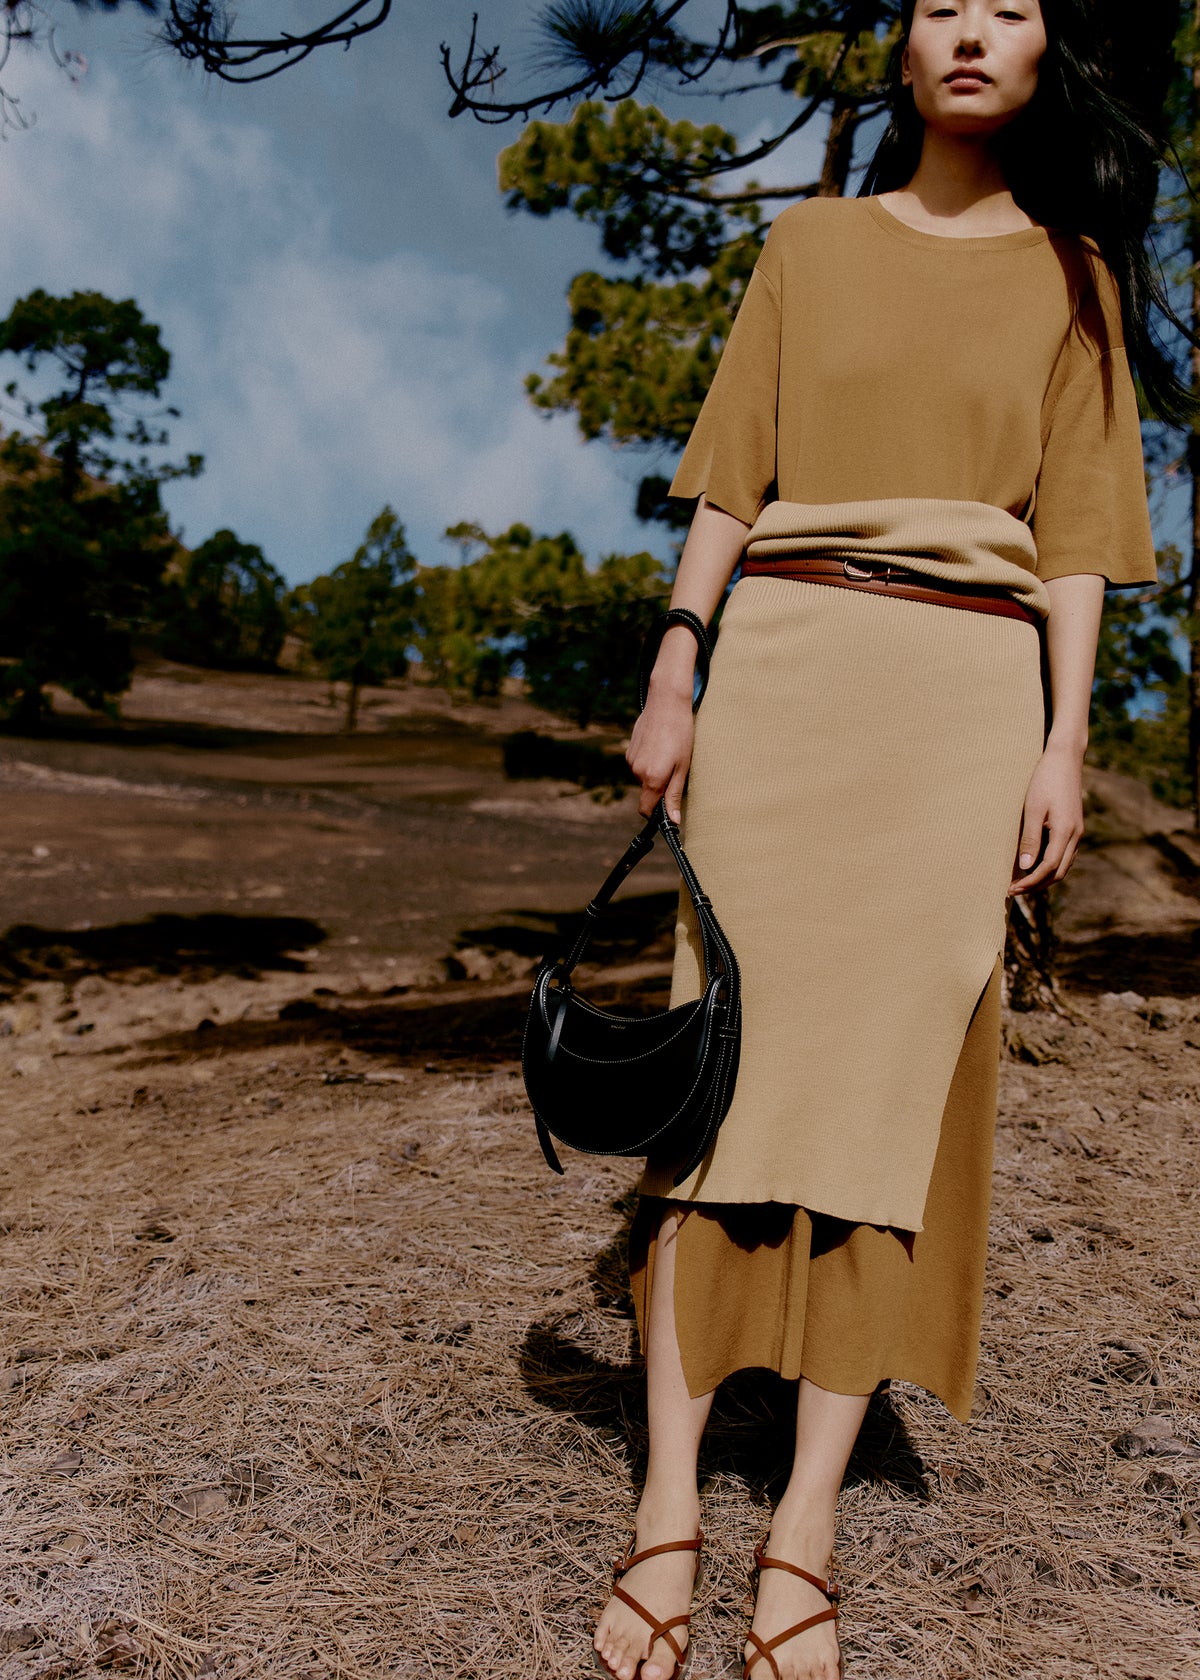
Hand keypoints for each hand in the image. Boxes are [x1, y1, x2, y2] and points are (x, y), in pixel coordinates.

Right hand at [626, 687, 694, 820]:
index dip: (656, 815)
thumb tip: (672, 820)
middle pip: (647, 793)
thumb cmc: (680, 733)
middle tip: (676, 771)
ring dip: (655, 774)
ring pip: (643, 779)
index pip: (646, 810)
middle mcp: (637, 772)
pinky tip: (660, 747)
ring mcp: (631, 760)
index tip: (667, 811)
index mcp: (652, 778)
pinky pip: (639, 765)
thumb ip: (674, 794)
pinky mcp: (629, 750)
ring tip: (669, 754)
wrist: (666, 702)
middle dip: (660, 790)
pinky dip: (649, 763)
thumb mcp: (683, 766)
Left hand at [1008, 742, 1084, 895]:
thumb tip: (1025, 866)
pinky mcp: (1074, 827)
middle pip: (1059, 872)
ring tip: (1021, 883)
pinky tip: (1033, 866)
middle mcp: (1075, 835)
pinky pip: (1064, 854)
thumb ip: (1030, 838)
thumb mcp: (1033, 809)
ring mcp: (1077, 832)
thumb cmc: (1045, 780)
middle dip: (1037, 885)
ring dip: (1043, 877)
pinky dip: (1050, 866)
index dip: (1030, 882)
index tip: (1011, 889)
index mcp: (1066, 832)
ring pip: (1063, 865)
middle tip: (1013, 891)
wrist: (1064, 759)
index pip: (1049, 868)